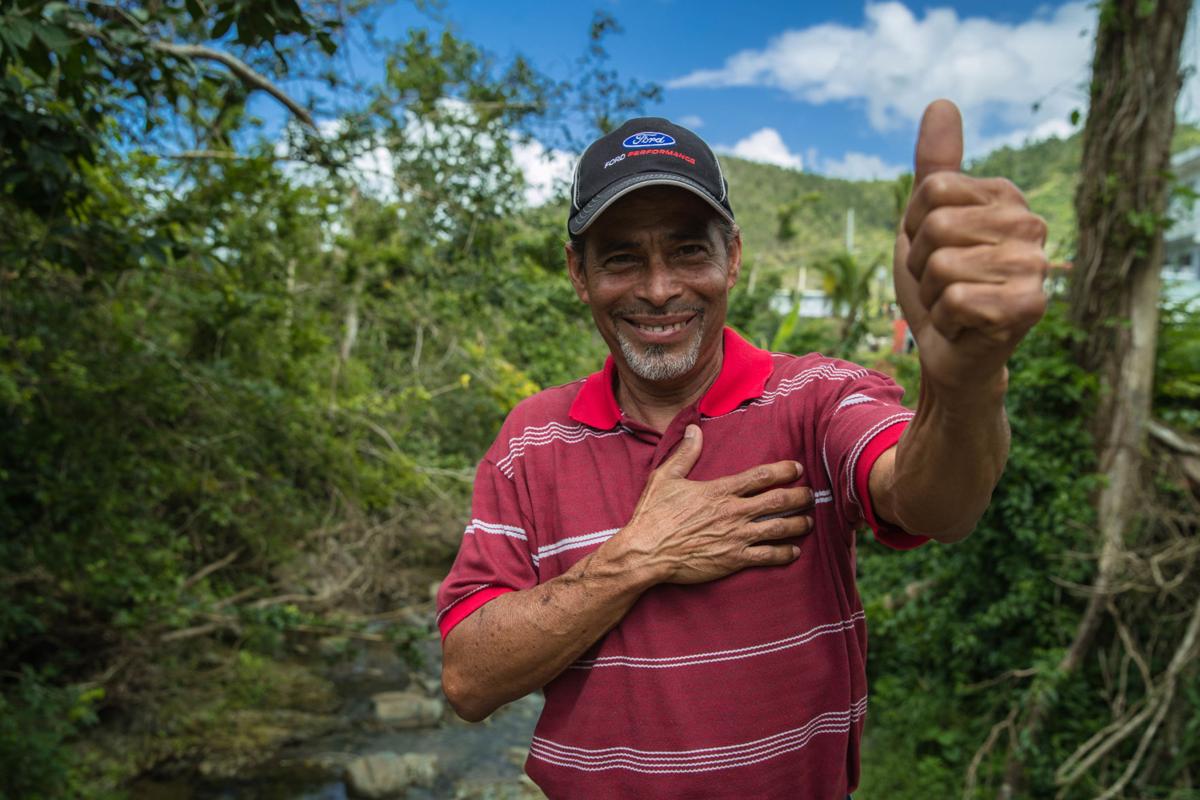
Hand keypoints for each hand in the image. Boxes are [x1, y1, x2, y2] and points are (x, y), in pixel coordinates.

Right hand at [599, 424, 813, 584]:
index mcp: (720, 490)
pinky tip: (793, 551)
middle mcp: (733, 512)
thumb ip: (684, 453)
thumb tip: (693, 429)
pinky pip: (767, 556)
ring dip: (798, 524)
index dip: (784, 471)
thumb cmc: (653, 515)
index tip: (797, 469)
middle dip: (800, 497)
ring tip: (808, 522)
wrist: (646, 552)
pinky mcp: (733, 559)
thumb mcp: (665, 477)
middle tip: (811, 495)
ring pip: (779, 528)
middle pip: (778, 501)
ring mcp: (736, 537)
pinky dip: (784, 553)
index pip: (761, 476)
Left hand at [893, 99, 1048, 393]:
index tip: (933, 250)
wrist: (948, 353)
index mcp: (1004, 196)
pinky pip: (955, 299)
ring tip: (954, 305)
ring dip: (932, 295)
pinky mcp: (1028, 307)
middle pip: (934, 225)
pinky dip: (945, 320)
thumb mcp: (924, 221)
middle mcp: (1030, 223)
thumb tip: (941, 101)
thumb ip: (935, 165)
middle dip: (921, 264)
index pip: (930, 188)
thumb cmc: (938, 286)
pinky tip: (964, 326)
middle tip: (943, 285)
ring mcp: (1034, 265)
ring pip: (941, 265)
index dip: (913, 227)